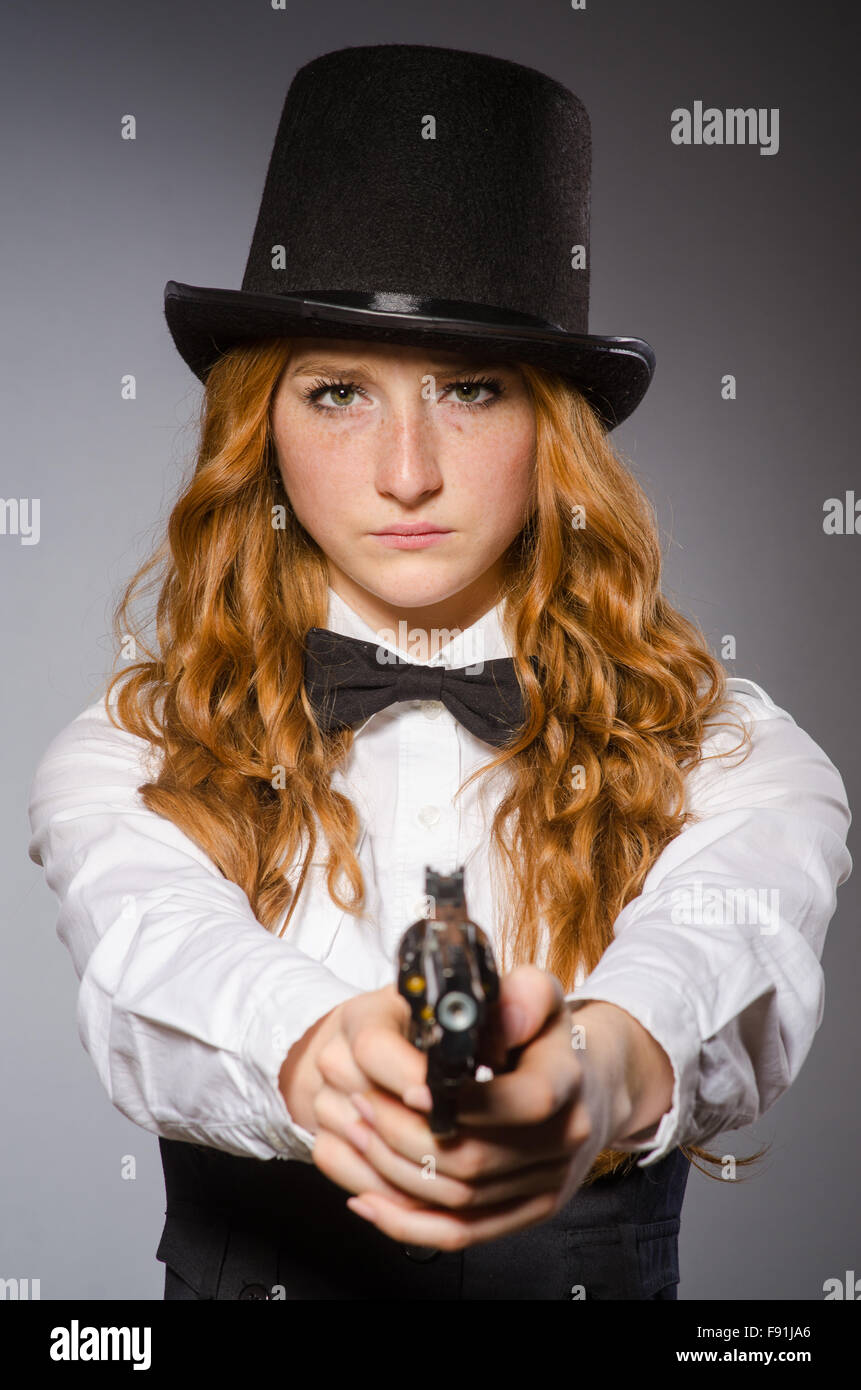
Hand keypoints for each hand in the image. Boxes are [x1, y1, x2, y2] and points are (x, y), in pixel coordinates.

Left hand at [279, 966, 673, 1249]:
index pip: (524, 1102)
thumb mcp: (538, 997)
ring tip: (356, 1135)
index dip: (463, 1101)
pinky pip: (463, 1233)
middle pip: (477, 1160)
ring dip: (398, 1174)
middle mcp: (563, 1140)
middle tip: (359, 1104)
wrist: (589, 1087)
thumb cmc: (547, 1039)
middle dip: (406, 1134)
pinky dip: (408, 1222)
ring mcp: (547, 1183)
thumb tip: (504, 1013)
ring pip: (462, 1199)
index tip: (411, 1088)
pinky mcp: (527, 1212)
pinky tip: (369, 1200)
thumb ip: (523, 994)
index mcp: (567, 1082)